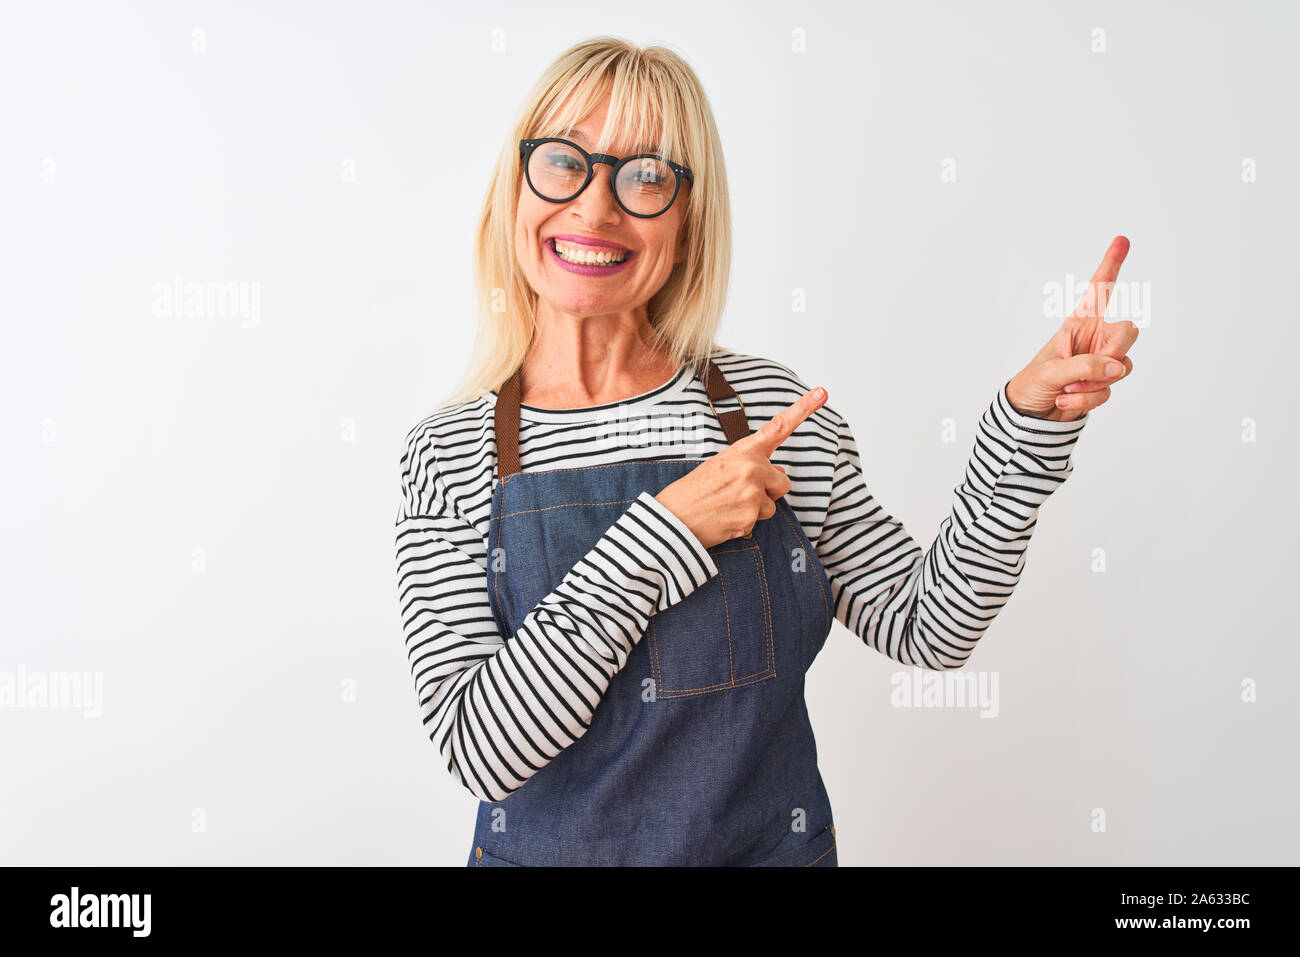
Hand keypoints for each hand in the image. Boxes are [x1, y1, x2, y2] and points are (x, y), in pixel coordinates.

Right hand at [655, 387, 826, 547]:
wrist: (673, 518)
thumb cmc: (693, 491)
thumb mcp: (720, 466)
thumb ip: (751, 465)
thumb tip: (779, 472)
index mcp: (743, 451)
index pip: (778, 427)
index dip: (803, 408)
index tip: (822, 392)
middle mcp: (752, 469)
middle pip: (783, 481)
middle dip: (770, 490)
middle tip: (741, 494)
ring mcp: (753, 494)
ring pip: (773, 505)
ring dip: (757, 509)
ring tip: (729, 507)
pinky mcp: (751, 518)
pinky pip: (760, 522)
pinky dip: (746, 523)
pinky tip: (726, 519)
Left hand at [1006, 236, 1139, 420]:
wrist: (1028, 414)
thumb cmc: (1031, 384)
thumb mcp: (1051, 372)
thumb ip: (1084, 367)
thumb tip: (1117, 367)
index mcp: (1078, 324)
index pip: (1099, 290)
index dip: (1111, 265)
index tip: (1122, 240)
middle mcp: (1094, 340)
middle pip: (1129, 331)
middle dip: (1114, 352)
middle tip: (1093, 368)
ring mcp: (1100, 363)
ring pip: (1123, 366)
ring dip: (1094, 383)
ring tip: (1067, 388)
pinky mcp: (1102, 384)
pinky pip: (1110, 390)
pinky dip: (1087, 398)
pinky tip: (1065, 400)